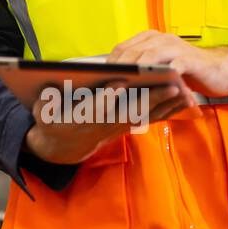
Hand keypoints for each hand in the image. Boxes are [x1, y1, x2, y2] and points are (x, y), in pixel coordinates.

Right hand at [24, 79, 195, 164]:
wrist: (62, 146)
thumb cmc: (51, 121)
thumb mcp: (43, 112)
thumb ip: (47, 102)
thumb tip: (49, 88)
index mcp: (80, 118)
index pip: (95, 107)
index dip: (108, 95)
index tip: (121, 82)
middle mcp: (103, 125)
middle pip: (129, 110)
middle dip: (151, 98)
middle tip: (171, 86)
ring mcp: (117, 127)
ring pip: (144, 115)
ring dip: (165, 105)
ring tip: (185, 91)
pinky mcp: (126, 126)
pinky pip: (149, 118)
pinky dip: (167, 110)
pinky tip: (182, 101)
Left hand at [105, 31, 227, 109]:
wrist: (221, 72)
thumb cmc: (186, 72)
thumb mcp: (160, 68)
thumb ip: (141, 70)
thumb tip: (112, 83)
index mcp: (150, 39)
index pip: (121, 49)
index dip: (108, 65)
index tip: (96, 82)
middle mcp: (160, 39)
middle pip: (131, 53)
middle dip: (116, 72)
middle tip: (104, 90)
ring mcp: (175, 47)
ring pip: (147, 59)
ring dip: (132, 76)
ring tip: (120, 92)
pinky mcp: (189, 60)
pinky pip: (170, 69)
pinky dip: (158, 81)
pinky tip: (148, 93)